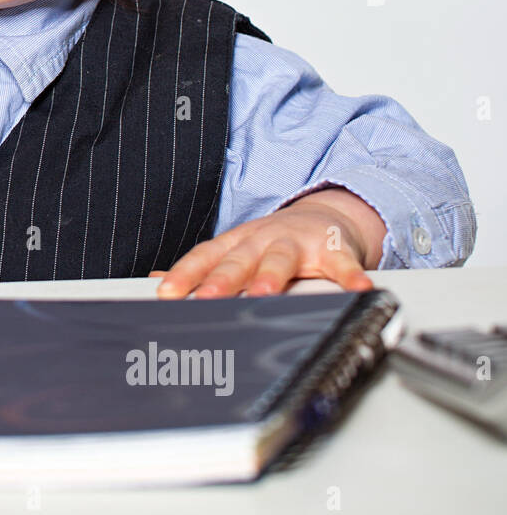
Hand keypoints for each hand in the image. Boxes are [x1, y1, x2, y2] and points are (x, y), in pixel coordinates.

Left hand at [150, 190, 384, 298]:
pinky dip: (350, 276)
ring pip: (282, 259)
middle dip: (221, 280)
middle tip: (206, 298)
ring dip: (272, 276)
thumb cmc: (272, 241)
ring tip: (263, 293)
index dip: (185, 274)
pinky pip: (343, 264)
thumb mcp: (235, 250)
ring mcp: (298, 243)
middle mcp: (263, 240)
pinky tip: (357, 289)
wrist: (324, 215)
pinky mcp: (334, 249)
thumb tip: (156, 278)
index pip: (205, 258)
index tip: (166, 293)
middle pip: (239, 260)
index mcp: (237, 244)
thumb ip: (202, 268)